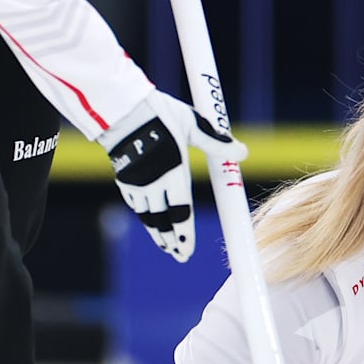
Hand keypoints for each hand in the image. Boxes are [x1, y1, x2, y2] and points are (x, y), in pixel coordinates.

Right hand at [100, 89, 244, 262]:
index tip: (187, 250)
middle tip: (180, 255)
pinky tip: (150, 223)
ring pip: (147, 216)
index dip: (184, 233)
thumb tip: (242, 151)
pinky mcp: (123, 178)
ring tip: (166, 246)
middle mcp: (152, 182)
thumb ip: (216, 142)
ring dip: (157, 233)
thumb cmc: (160, 113)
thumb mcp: (193, 124)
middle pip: (162, 220)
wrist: (121, 109)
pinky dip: (145, 218)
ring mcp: (135, 182)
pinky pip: (136, 205)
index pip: (180, 211)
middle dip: (171, 240)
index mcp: (173, 171)